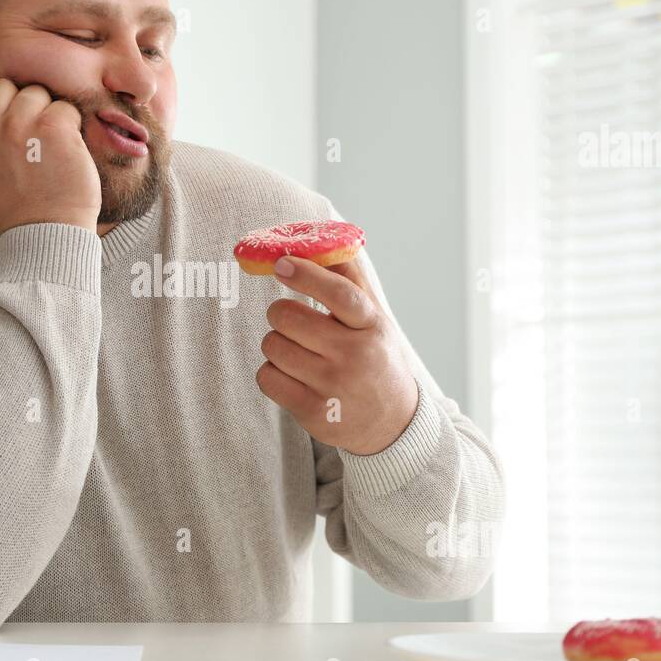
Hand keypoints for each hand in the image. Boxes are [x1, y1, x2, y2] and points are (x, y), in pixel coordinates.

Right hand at [0, 77, 101, 233]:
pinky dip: (71, 126)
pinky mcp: (53, 128)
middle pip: (3, 87)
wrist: (45, 238)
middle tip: (32, 139)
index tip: (3, 124)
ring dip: (47, 115)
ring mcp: (18, 127)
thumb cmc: (13, 212)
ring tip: (50, 149)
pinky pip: (65, 108)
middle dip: (19, 106)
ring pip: (36, 93)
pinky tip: (67, 152)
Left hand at [256, 255, 418, 454]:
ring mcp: (332, 387)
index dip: (306, 274)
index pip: (338, 293)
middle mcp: (354, 356)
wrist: (393, 423)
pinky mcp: (312, 413)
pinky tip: (292, 375)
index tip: (281, 263)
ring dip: (276, 344)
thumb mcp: (374, 317)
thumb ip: (350, 277)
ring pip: (273, 346)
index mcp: (371, 326)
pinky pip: (267, 377)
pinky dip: (272, 372)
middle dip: (280, 313)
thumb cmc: (376, 356)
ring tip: (297, 351)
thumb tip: (320, 237)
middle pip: (289, 318)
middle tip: (289, 318)